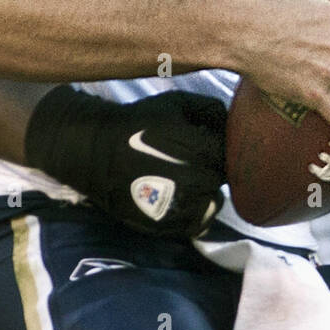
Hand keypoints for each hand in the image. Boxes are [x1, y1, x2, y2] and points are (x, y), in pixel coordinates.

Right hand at [25, 88, 226, 236]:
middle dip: (212, 166)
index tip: (206, 141)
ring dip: (206, 191)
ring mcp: (183, 207)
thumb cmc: (137, 123)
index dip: (220, 145)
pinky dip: (196, 212)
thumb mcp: (176, 103)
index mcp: (201, 149)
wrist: (95, 152)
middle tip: (195, 159)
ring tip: (188, 179)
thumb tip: (234, 121)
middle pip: (222, 177)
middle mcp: (196, 180)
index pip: (231, 152)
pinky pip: (198, 223)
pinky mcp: (169, 226)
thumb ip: (212, 109)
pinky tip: (183, 198)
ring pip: (214, 202)